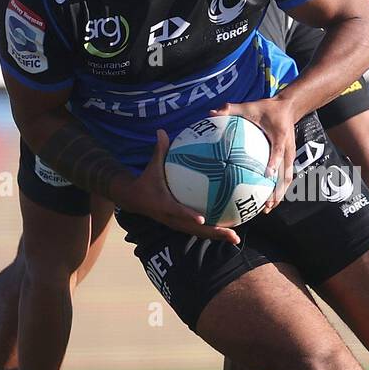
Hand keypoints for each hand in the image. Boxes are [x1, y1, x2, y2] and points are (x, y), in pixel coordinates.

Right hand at [118, 129, 239, 243]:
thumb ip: (159, 150)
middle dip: (214, 233)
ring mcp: (177, 224)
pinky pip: (199, 230)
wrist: (133, 198)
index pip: (177, 211)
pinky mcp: (181, 225)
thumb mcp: (151, 166)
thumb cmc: (146, 180)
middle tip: (233, 235)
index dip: (188, 216)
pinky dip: (213, 230)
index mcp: (163, 205)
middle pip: (195, 230)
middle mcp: (172, 218)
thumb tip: (161, 131)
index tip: (202, 219)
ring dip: (217, 236)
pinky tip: (229, 228)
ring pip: (199, 234)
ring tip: (235, 238)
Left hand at [211, 96, 297, 211]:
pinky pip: (283, 177)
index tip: (267, 175)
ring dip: (278, 195)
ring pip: (286, 179)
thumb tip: (212, 112)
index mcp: (279, 136)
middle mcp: (287, 149)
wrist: (288, 108)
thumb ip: (231, 109)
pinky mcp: (287, 160)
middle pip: (285, 174)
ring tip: (266, 209)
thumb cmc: (267, 108)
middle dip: (278, 191)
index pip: (277, 151)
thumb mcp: (249, 105)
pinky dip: (276, 190)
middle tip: (267, 204)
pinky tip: (264, 200)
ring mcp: (289, 156)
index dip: (274, 162)